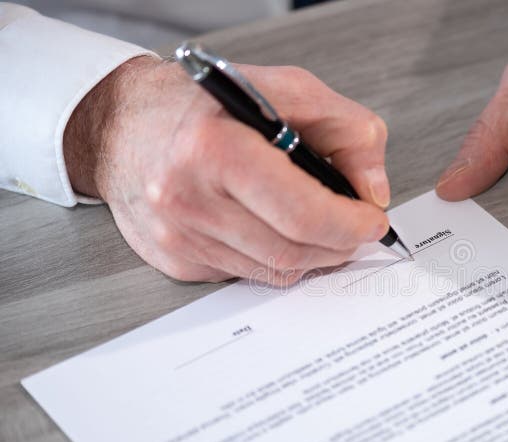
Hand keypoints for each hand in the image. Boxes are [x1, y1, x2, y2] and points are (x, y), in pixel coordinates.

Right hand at [65, 57, 390, 284]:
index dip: (350, 225)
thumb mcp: (286, 89)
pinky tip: (276, 231)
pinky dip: (275, 258)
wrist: (122, 126)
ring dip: (312, 256)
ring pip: (273, 271)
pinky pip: (246, 274)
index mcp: (214, 147)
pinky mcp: (175, 260)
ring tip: (324, 229)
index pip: (302, 213)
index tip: (373, 221)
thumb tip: (374, 191)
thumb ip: (347, 130)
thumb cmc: (203, 105)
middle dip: (339, 245)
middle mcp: (187, 197)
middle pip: (291, 251)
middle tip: (357, 230)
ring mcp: (177, 236)